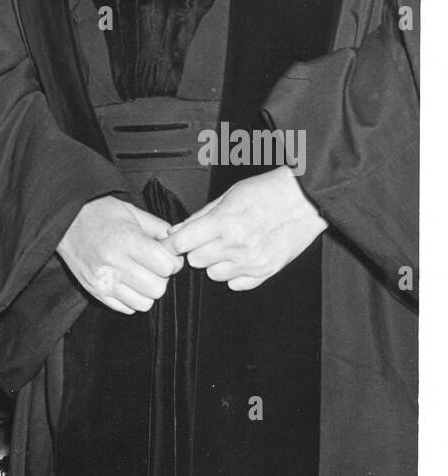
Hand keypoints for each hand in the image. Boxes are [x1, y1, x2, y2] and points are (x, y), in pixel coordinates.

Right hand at [57, 195, 183, 313]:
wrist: (63, 222)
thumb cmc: (99, 212)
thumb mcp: (130, 211)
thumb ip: (157, 227)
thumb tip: (176, 242)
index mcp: (126, 240)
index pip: (166, 265)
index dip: (172, 260)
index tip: (166, 254)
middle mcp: (114, 264)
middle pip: (158, 288)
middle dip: (161, 277)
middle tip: (153, 265)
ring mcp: (103, 281)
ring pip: (145, 303)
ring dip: (147, 290)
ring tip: (140, 274)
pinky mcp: (96, 293)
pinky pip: (127, 309)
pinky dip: (132, 298)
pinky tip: (127, 282)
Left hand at [167, 166, 327, 290]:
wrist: (305, 201)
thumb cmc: (267, 191)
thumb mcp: (228, 195)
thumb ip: (201, 216)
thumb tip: (177, 230)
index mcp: (223, 222)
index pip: (182, 242)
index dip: (172, 243)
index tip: (170, 243)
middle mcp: (236, 245)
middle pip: (195, 261)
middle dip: (195, 250)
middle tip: (205, 238)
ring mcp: (252, 262)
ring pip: (213, 274)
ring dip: (214, 262)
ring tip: (227, 246)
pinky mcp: (267, 272)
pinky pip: (237, 284)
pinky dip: (234, 274)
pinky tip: (240, 257)